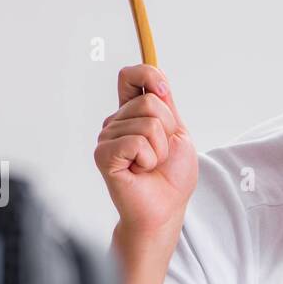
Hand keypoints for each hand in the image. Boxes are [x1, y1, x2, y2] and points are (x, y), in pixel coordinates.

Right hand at [94, 64, 198, 250]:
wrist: (166, 208)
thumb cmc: (171, 176)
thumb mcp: (178, 133)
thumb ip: (166, 105)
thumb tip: (157, 80)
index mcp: (133, 113)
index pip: (132, 76)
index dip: (148, 75)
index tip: (164, 92)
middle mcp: (117, 122)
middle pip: (149, 101)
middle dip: (168, 130)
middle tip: (160, 154)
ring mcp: (107, 137)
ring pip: (148, 124)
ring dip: (160, 150)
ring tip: (150, 165)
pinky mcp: (103, 154)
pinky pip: (136, 142)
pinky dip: (149, 159)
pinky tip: (140, 171)